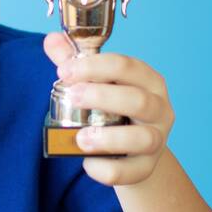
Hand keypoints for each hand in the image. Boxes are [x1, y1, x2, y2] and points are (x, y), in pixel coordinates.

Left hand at [43, 31, 174, 185]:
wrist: (133, 151)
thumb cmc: (114, 109)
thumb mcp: (98, 83)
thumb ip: (75, 63)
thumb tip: (52, 40)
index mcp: (148, 80)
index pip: (126, 66)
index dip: (94, 66)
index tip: (64, 71)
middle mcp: (159, 108)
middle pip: (138, 100)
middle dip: (103, 97)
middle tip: (73, 96)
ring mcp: (157, 139)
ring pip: (144, 138)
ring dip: (110, 137)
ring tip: (80, 138)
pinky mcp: (147, 167)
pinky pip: (133, 171)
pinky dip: (108, 170)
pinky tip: (87, 163)